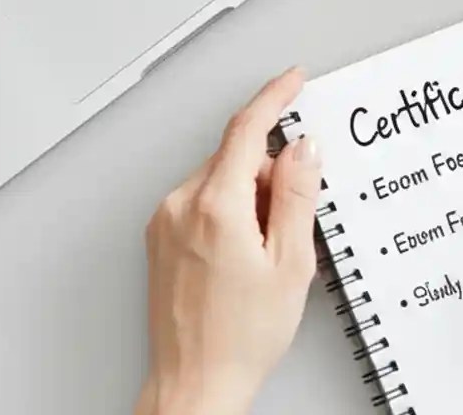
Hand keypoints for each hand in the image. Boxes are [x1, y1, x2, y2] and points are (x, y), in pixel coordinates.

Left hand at [136, 68, 320, 414]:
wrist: (196, 381)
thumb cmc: (241, 337)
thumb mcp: (290, 262)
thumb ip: (296, 195)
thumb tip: (302, 149)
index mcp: (216, 206)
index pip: (247, 129)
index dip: (275, 97)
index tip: (292, 80)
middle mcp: (181, 206)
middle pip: (236, 158)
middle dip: (269, 176)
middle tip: (287, 228)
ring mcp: (165, 221)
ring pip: (220, 180)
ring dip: (249, 199)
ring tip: (262, 256)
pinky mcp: (160, 236)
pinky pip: (203, 202)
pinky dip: (229, 214)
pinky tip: (241, 257)